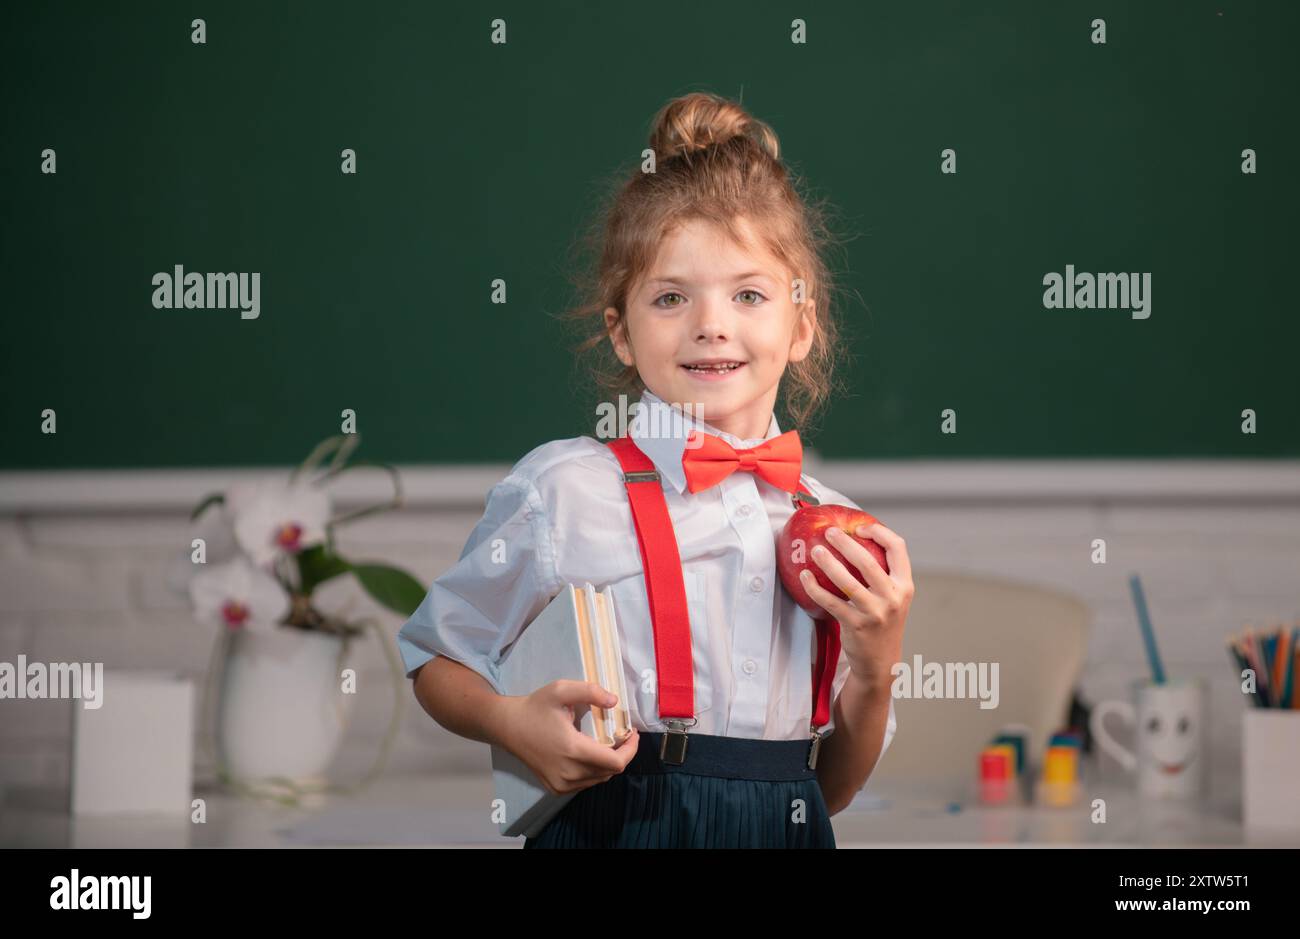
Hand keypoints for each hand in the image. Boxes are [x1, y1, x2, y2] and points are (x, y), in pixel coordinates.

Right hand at [501, 679, 639, 795]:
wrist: (507, 726)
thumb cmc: (534, 707)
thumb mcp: (561, 690)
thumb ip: (590, 691)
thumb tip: (614, 701)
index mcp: (573, 750)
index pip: (616, 763)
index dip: (631, 750)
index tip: (633, 733)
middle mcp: (569, 773)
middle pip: (610, 772)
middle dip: (622, 754)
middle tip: (622, 735)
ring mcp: (561, 784)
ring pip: (599, 779)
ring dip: (608, 763)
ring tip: (608, 743)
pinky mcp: (556, 788)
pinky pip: (585, 783)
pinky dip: (594, 771)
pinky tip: (591, 754)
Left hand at [798, 522, 912, 687]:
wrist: (881, 661)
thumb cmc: (883, 622)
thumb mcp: (894, 598)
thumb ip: (884, 575)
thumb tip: (856, 540)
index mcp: (905, 586)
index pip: (898, 548)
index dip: (879, 532)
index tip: (860, 527)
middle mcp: (894, 598)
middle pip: (868, 562)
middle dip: (847, 543)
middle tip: (829, 532)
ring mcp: (876, 612)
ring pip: (848, 581)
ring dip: (828, 563)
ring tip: (815, 550)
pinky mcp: (856, 625)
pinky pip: (831, 602)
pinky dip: (815, 588)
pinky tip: (805, 577)